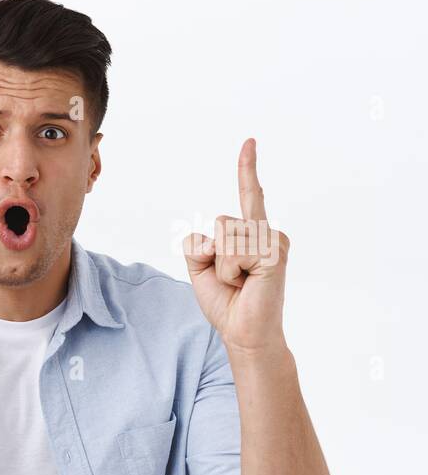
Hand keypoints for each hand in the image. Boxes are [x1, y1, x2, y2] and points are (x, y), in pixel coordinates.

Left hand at [182, 138, 290, 353]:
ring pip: (224, 236)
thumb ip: (198, 244)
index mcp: (251, 234)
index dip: (247, 168)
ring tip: (240, 282)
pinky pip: (232, 252)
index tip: (249, 142)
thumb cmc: (226, 301)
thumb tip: (213, 237)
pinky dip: (229, 272)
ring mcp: (274, 241)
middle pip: (219, 223)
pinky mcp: (275, 253)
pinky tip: (247, 283)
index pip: (249, 196)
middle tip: (232, 278)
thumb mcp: (201, 267)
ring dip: (221, 266)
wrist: (242, 331)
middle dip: (211, 255)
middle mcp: (267, 232)